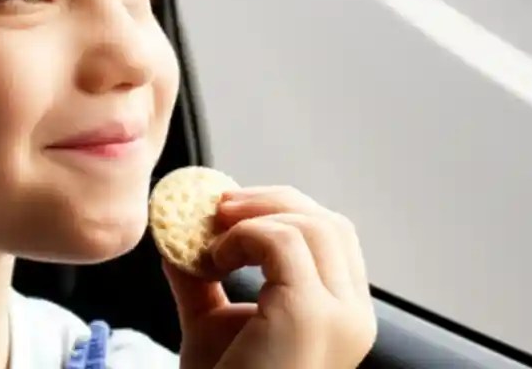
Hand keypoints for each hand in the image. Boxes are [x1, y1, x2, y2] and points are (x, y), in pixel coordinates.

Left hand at [164, 186, 376, 368]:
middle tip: (218, 209)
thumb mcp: (213, 328)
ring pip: (312, 225)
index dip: (283, 213)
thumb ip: (203, 281)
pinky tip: (214, 264)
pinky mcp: (309, 316)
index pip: (333, 240)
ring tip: (213, 247)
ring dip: (255, 218)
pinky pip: (282, 242)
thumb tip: (177, 236)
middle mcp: (355, 317)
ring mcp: (339, 317)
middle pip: (330, 224)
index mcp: (344, 319)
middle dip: (273, 202)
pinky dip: (243, 237)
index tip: (230, 211)